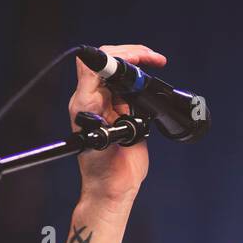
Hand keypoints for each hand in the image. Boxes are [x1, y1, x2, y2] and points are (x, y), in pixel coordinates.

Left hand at [68, 43, 167, 206]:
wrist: (112, 188)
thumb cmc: (104, 172)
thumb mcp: (105, 145)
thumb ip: (112, 122)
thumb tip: (121, 101)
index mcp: (85, 104)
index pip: (92, 65)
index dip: (114, 56)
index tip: (138, 59)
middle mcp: (93, 100)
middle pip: (107, 62)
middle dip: (132, 55)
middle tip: (155, 59)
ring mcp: (106, 104)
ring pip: (118, 72)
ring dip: (138, 65)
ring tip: (157, 63)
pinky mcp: (120, 111)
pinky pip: (127, 87)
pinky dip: (142, 81)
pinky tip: (153, 84)